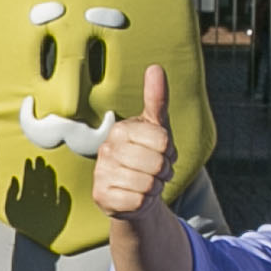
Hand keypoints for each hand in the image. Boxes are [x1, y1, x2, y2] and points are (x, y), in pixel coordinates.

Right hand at [90, 64, 177, 219]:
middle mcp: (106, 149)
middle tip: (154, 171)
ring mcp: (101, 173)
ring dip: (154, 188)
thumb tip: (155, 67)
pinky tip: (136, 197)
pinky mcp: (101, 196)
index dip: (170, 152)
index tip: (161, 153)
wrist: (135, 192)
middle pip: (156, 164)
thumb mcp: (157, 128)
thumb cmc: (148, 156)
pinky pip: (138, 201)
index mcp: (121, 129)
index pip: (163, 141)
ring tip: (146, 183)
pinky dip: (144, 202)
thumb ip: (157, 98)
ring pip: (147, 184)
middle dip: (163, 172)